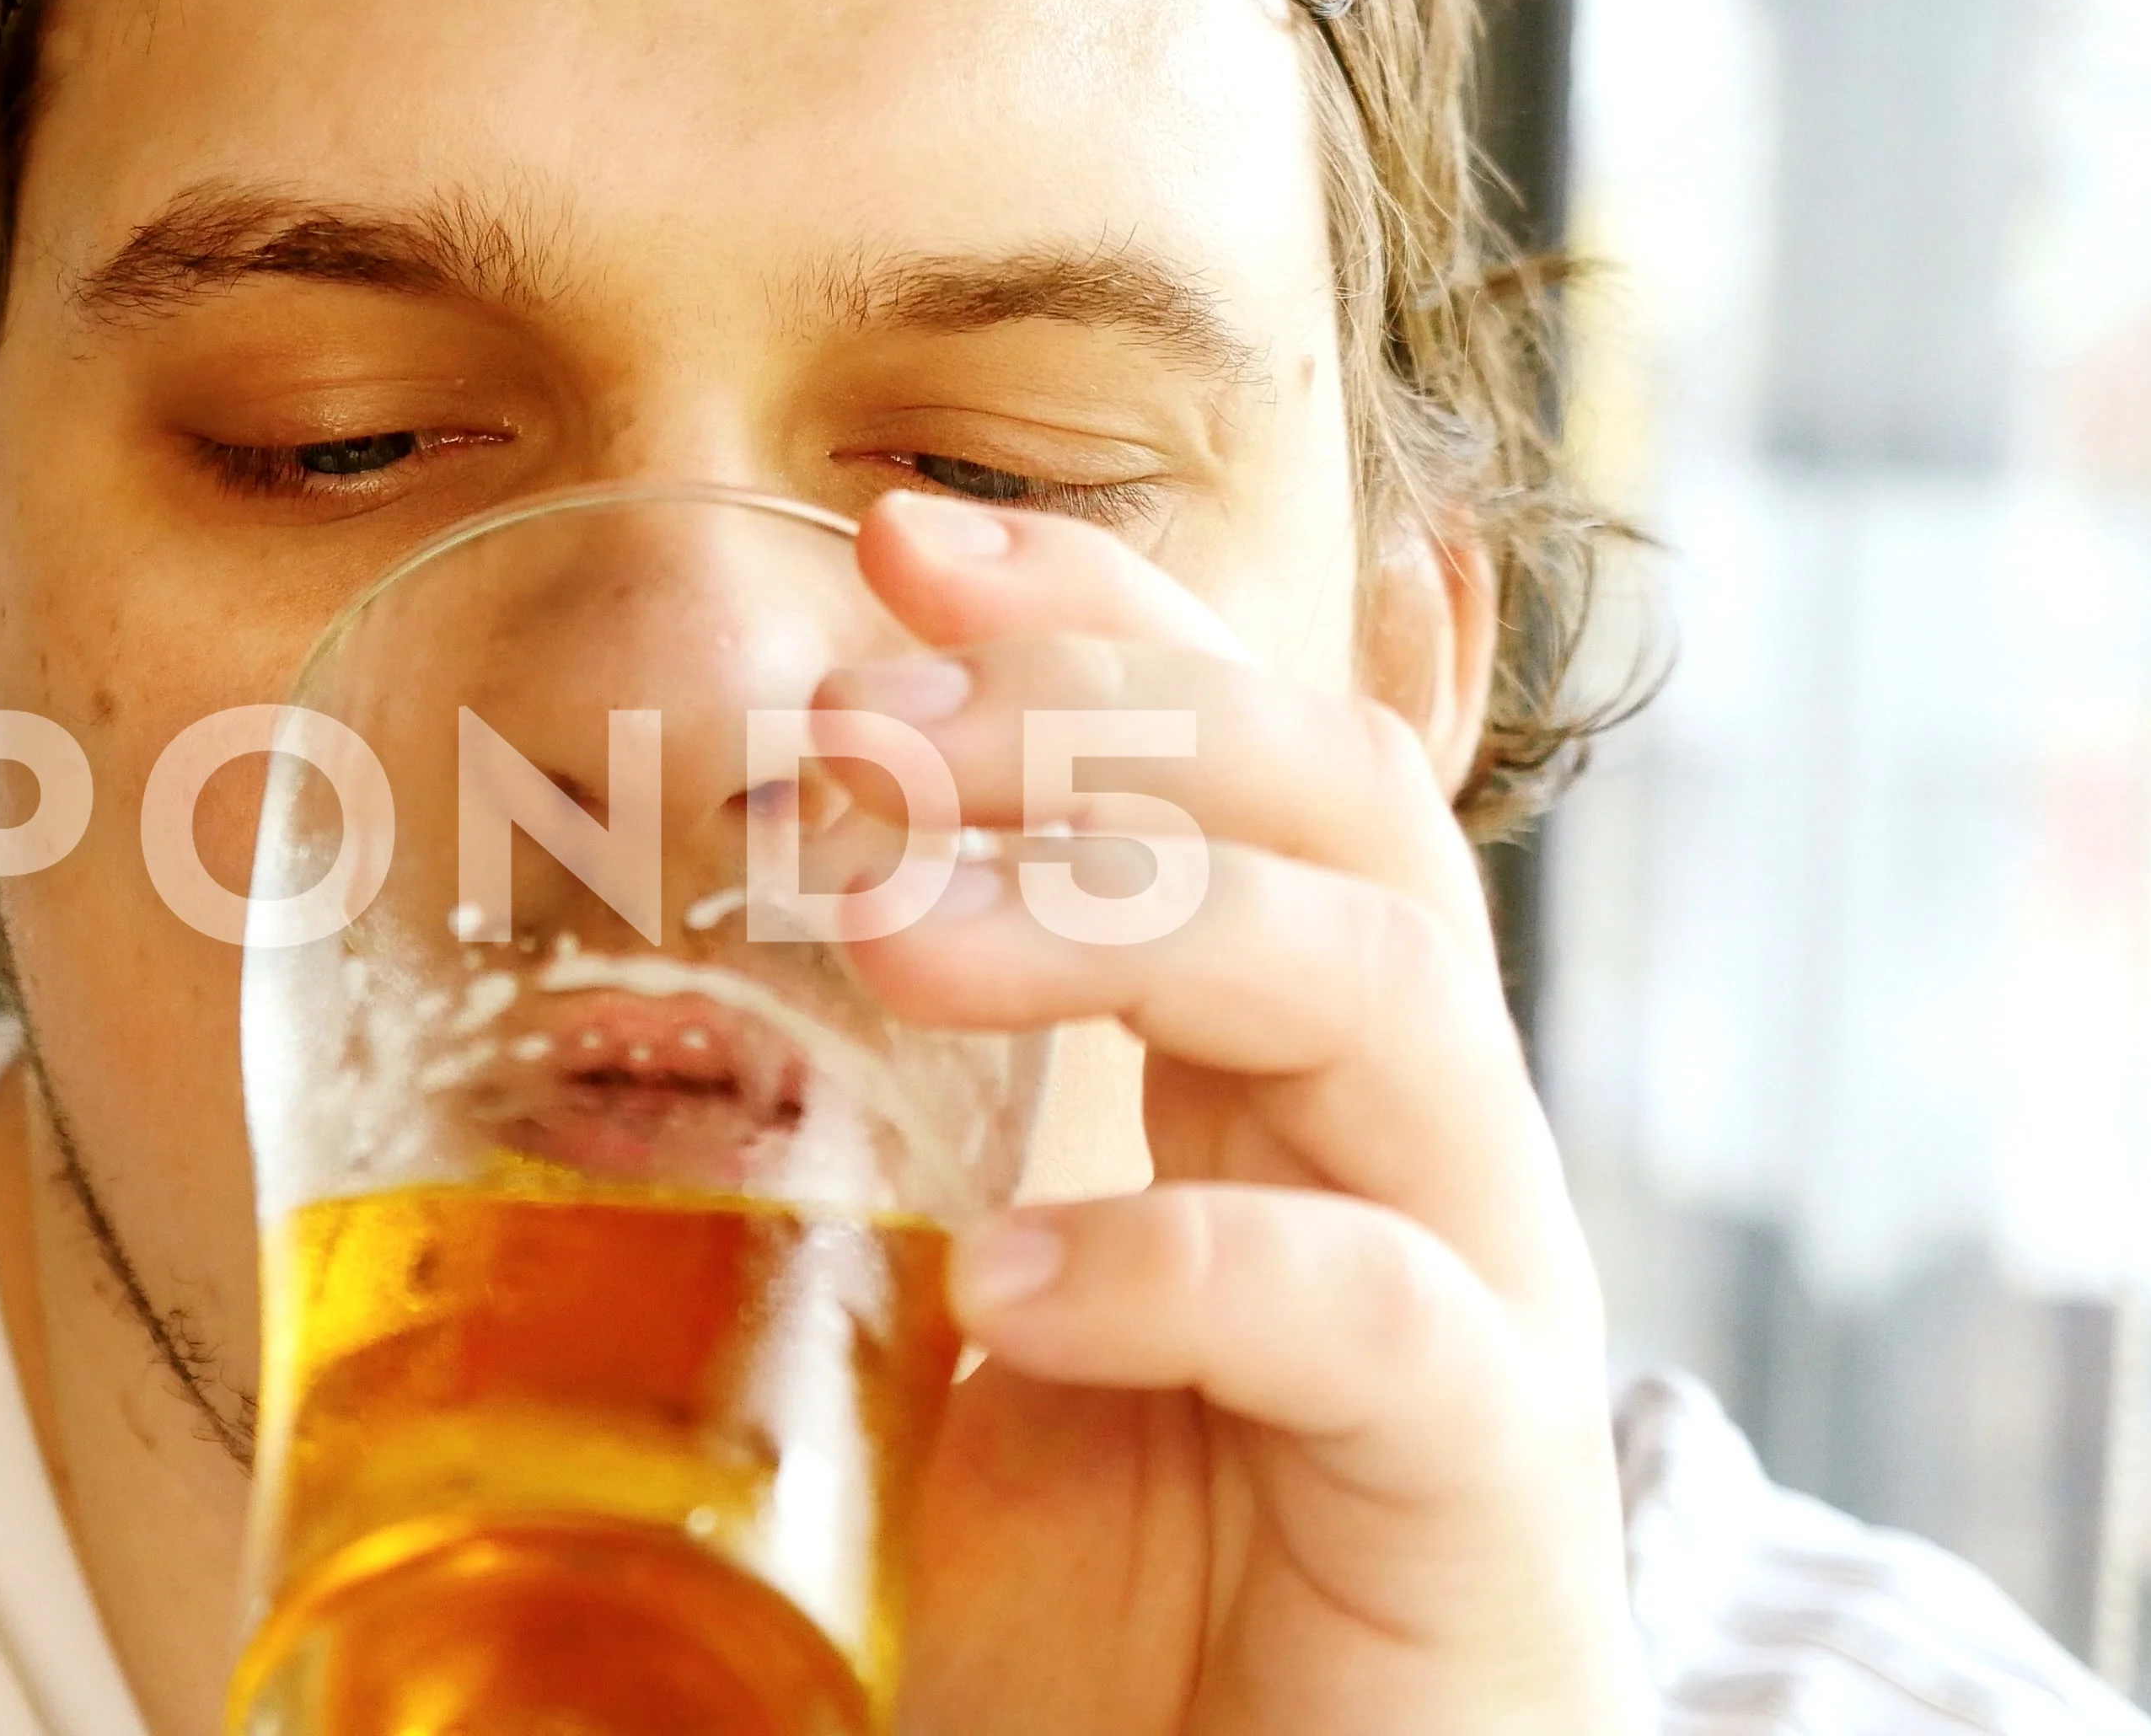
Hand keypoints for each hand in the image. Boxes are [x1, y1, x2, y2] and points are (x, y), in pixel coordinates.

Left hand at [816, 491, 1641, 1733]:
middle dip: (1099, 712)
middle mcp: (1394, 1137)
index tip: (891, 540)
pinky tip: (1008, 1286)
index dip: (1089, 624)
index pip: (1231, 762)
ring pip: (1368, 984)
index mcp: (1273, 1079)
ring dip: (1117, 914)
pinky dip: (1182, 1264)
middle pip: (1329, 803)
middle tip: (862, 721)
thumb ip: (894, 1170)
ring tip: (889, 940)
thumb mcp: (962, 1335)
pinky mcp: (1480, 1478)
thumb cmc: (1110, 1609)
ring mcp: (1466, 1289)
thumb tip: (670, 1026)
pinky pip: (1379, 1311)